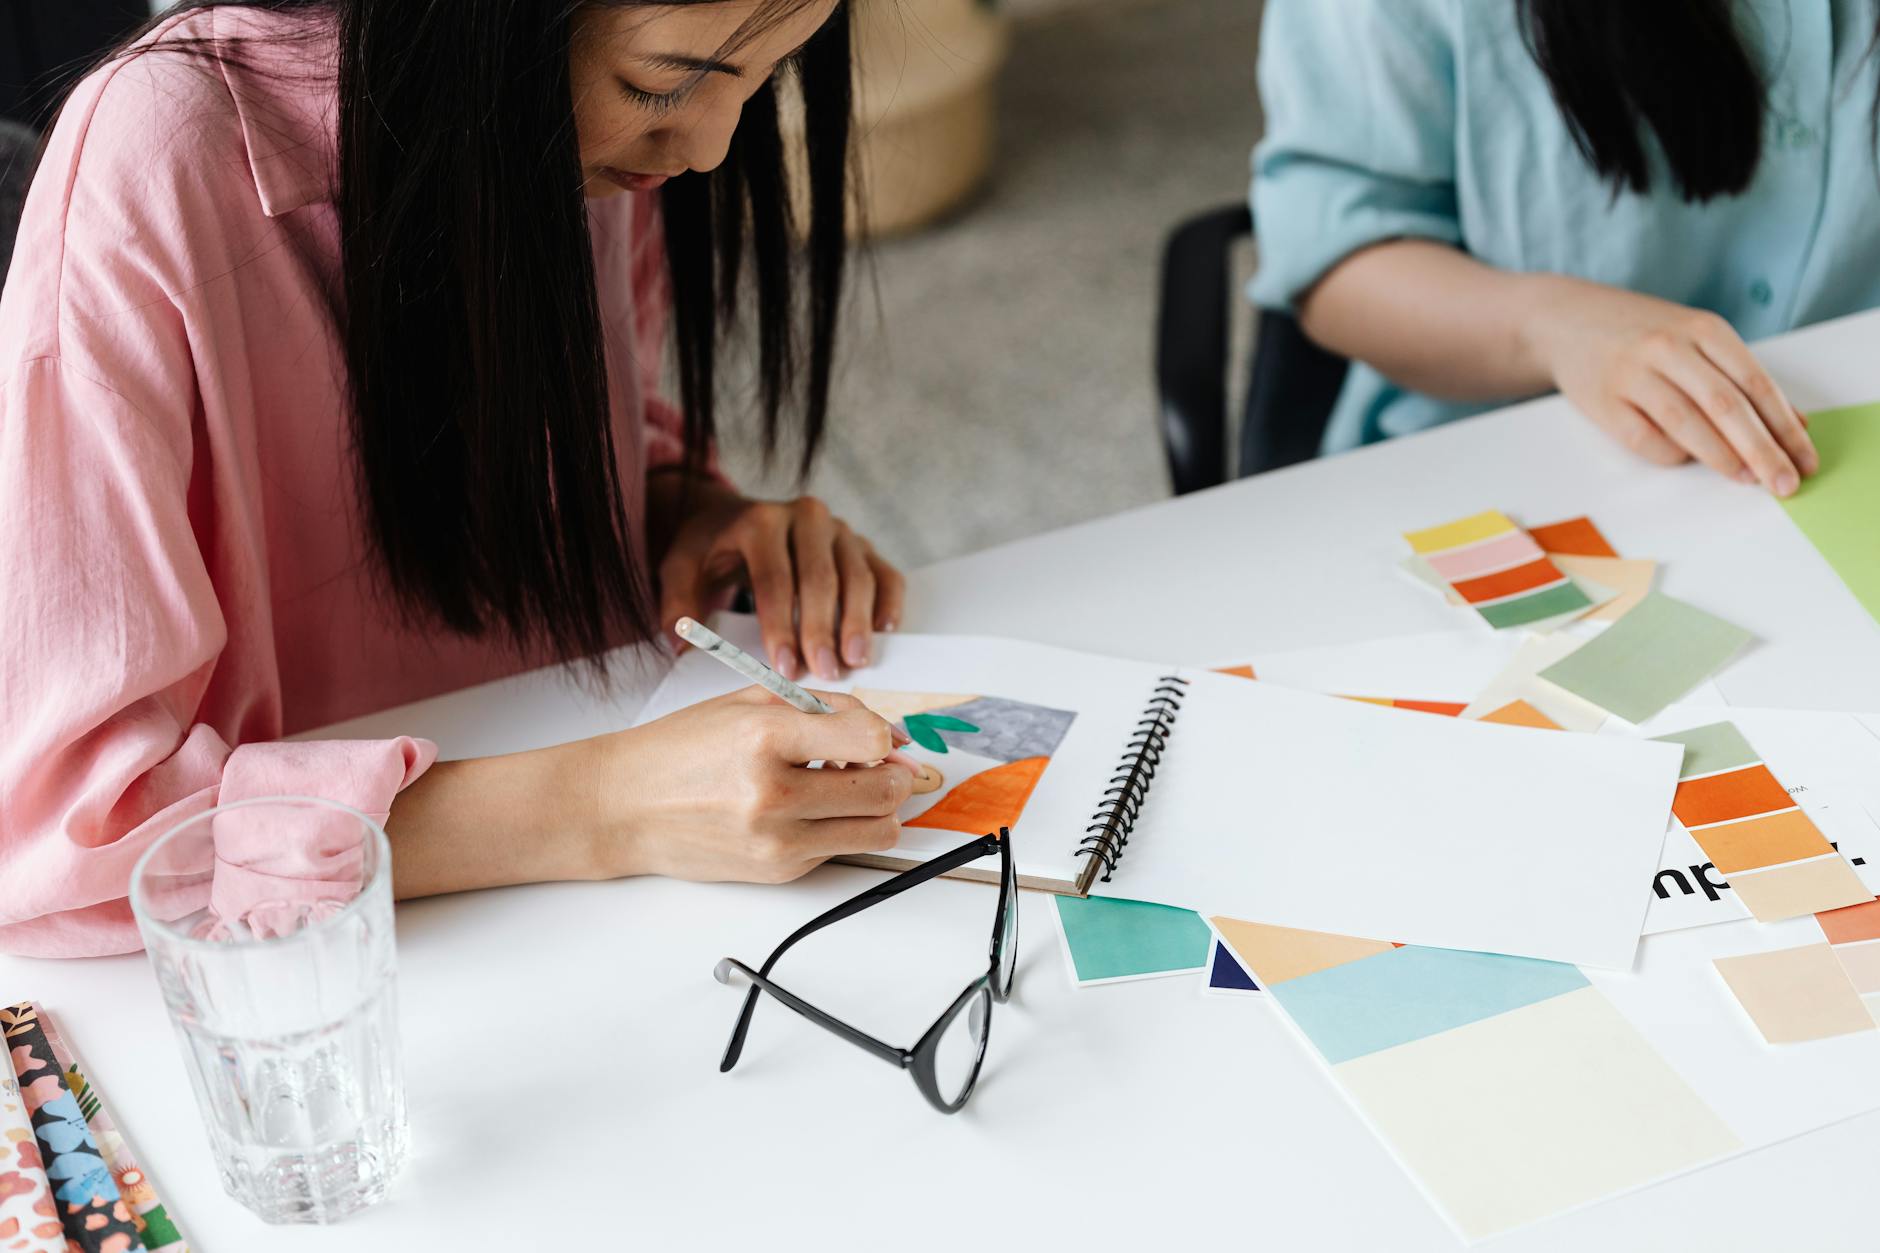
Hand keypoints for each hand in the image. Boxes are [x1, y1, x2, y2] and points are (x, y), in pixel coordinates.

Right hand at [588, 687, 915, 883]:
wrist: (623, 807)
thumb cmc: (681, 749)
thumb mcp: (750, 704)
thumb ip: (823, 710)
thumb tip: (888, 733)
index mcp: (765, 738)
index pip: (869, 738)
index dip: (884, 735)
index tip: (876, 736)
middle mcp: (773, 794)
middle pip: (884, 791)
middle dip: (894, 775)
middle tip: (879, 765)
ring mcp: (777, 841)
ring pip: (878, 831)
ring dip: (879, 809)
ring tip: (849, 790)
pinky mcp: (778, 872)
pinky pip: (840, 850)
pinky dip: (839, 829)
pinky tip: (806, 810)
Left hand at [652, 477, 904, 680]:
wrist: (736, 516)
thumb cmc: (712, 550)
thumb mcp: (680, 568)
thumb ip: (677, 604)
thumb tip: (683, 643)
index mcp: (760, 522)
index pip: (774, 579)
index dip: (781, 626)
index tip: (785, 668)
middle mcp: (805, 517)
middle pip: (820, 577)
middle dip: (824, 629)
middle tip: (827, 671)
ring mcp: (839, 529)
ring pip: (857, 575)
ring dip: (858, 621)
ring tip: (856, 660)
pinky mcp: (862, 544)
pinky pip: (885, 572)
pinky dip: (889, 601)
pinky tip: (885, 631)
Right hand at [1524, 278, 1815, 494]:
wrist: (1566, 319)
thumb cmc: (1642, 333)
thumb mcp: (1696, 337)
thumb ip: (1741, 375)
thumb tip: (1793, 424)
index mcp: (1703, 329)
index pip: (1755, 384)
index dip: (1784, 427)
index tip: (1803, 460)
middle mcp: (1668, 348)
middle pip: (1726, 407)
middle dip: (1762, 451)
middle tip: (1784, 484)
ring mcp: (1632, 375)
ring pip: (1687, 424)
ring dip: (1722, 458)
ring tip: (1747, 480)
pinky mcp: (1602, 402)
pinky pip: (1646, 440)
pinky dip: (1673, 455)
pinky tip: (1689, 459)